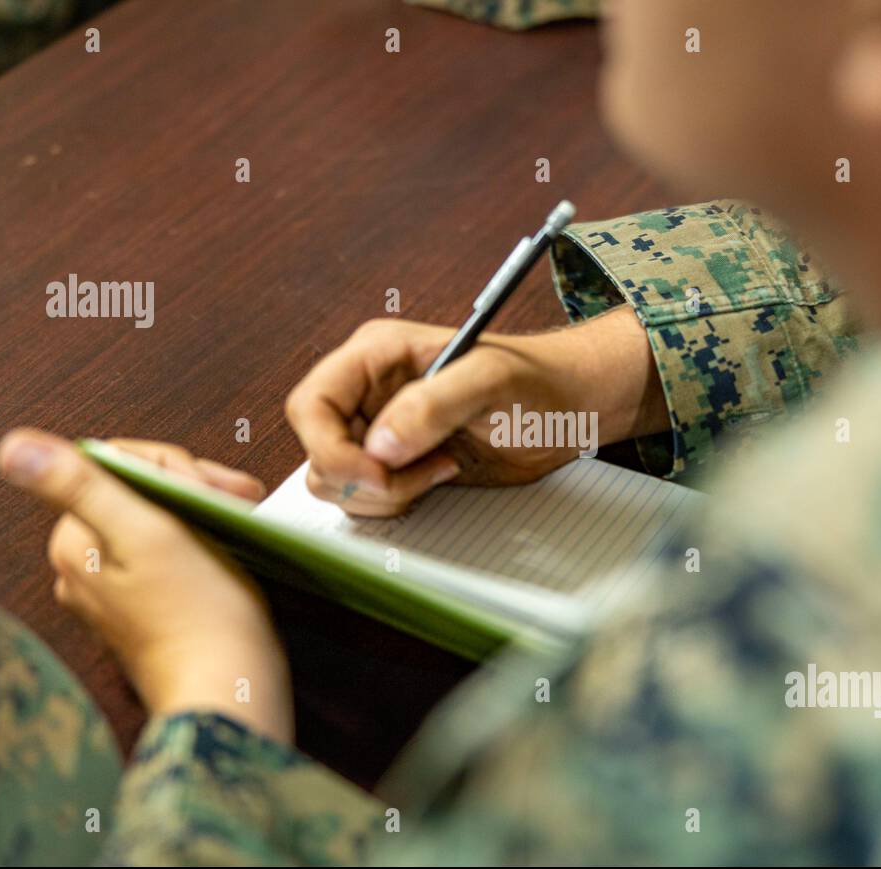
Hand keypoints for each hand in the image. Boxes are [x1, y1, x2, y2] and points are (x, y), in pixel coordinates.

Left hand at [0, 430, 292, 744]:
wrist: (229, 692)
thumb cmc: (200, 618)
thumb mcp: (145, 533)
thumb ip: (80, 485)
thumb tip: (12, 447)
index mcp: (75, 544)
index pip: (120, 465)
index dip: (176, 467)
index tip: (215, 487)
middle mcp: (82, 570)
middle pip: (138, 493)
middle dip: (191, 488)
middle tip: (240, 501)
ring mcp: (111, 595)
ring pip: (155, 521)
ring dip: (199, 511)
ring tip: (239, 521)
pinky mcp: (142, 613)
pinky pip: (165, 555)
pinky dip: (198, 543)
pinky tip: (226, 550)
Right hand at [284, 305, 665, 516]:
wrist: (569, 410)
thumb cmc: (537, 381)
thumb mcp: (490, 382)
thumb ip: (433, 405)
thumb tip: (379, 445)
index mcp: (374, 355)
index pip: (311, 404)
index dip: (329, 448)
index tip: (376, 473)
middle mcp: (367, 392)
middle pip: (318, 450)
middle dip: (362, 478)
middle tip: (420, 475)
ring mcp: (379, 429)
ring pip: (336, 481)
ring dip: (382, 493)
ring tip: (438, 470)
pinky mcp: (397, 463)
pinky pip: (365, 497)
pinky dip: (394, 502)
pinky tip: (439, 477)